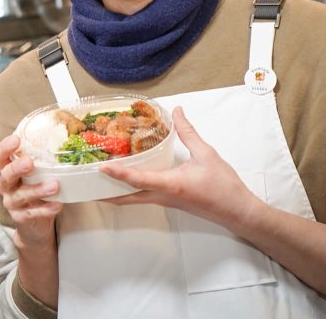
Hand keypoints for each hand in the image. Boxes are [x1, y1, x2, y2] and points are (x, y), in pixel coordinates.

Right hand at [0, 134, 62, 248]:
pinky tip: (57, 205)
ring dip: (38, 189)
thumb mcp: (37, 175)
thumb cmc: (37, 192)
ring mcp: (11, 203)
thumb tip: (65, 137)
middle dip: (17, 167)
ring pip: (21, 195)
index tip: (16, 139)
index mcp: (7, 170)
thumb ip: (43, 160)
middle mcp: (6, 186)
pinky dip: (45, 209)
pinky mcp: (20, 218)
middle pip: (6, 174)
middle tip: (30, 162)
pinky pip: (32, 213)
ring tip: (54, 186)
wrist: (35, 225)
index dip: (4, 147)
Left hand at [99, 106, 264, 232]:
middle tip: (88, 180)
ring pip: (133, 199)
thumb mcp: (206, 154)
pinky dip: (130, 188)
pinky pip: (143, 196)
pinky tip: (127, 177)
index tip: (101, 167)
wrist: (238, 212)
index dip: (118, 173)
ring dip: (116, 190)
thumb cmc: (223, 186)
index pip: (137, 180)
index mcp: (170, 185)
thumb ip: (188, 132)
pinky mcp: (169, 201)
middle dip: (105, 190)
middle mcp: (162, 197)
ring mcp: (165, 202)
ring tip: (100, 177)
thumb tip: (176, 112)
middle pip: (127, 197)